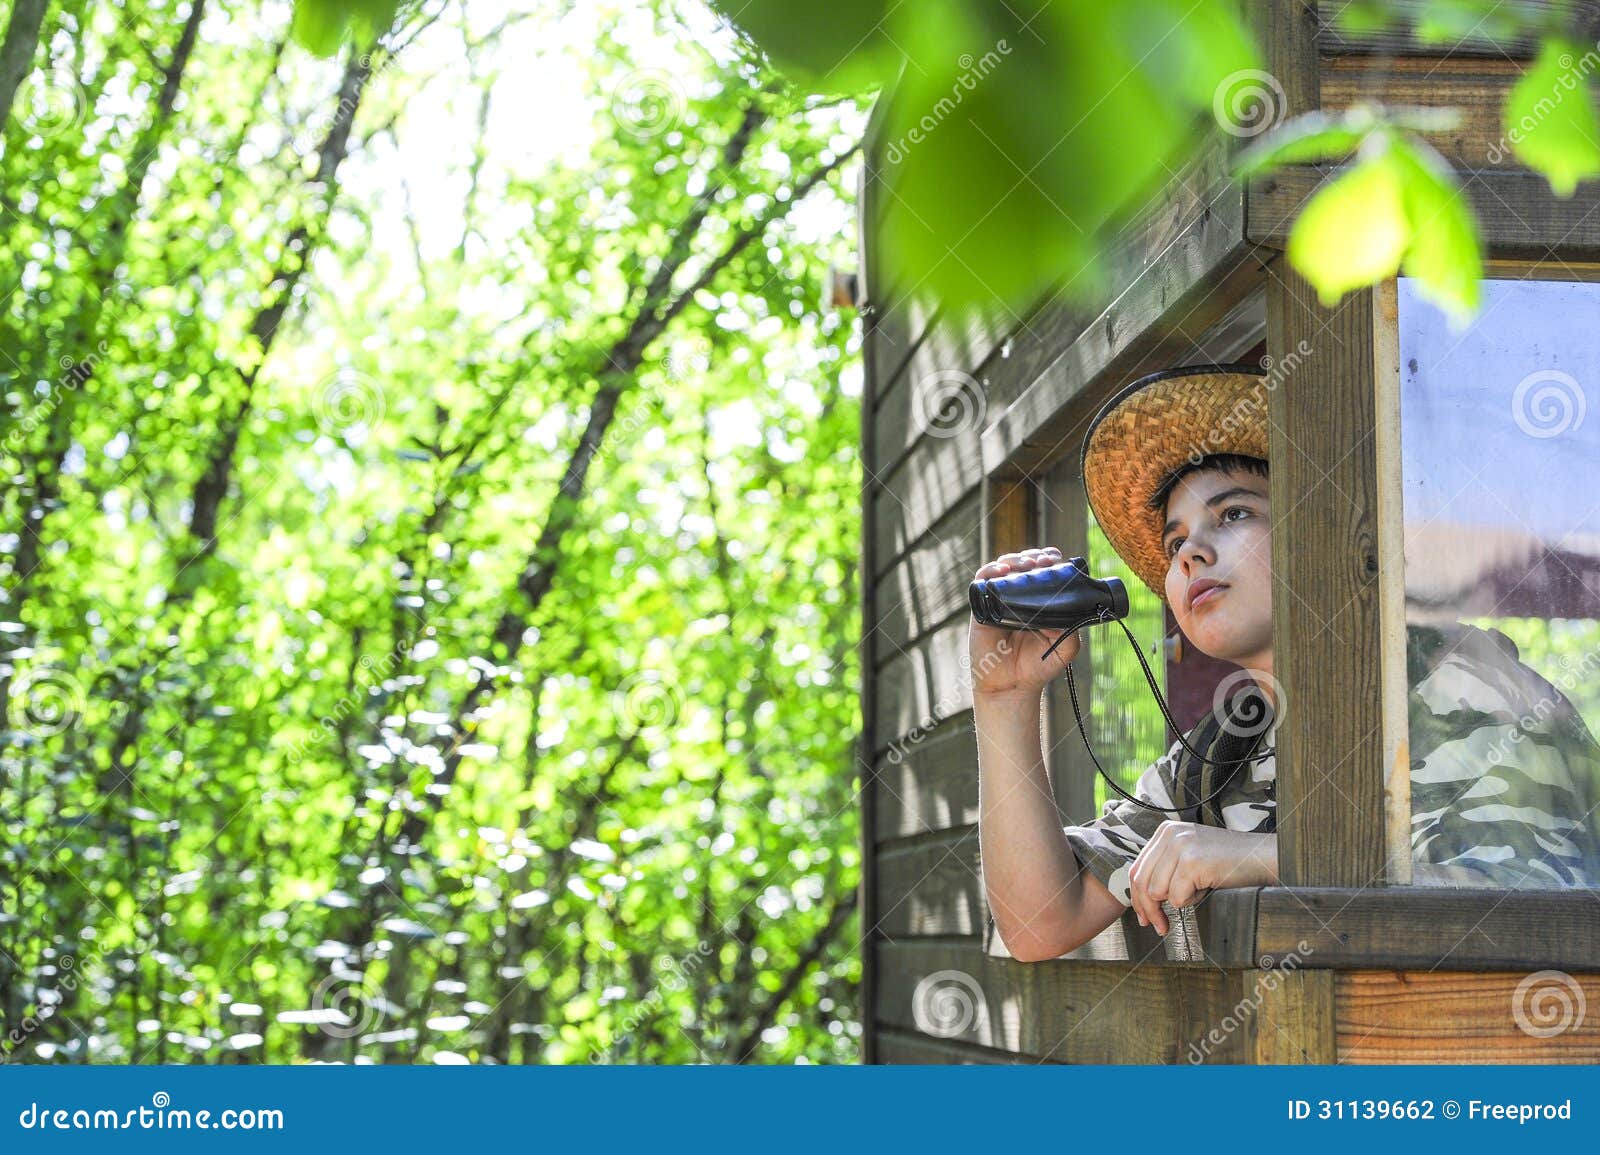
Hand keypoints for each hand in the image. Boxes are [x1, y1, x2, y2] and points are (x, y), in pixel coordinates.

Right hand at [968, 547, 1081, 697]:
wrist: (1013, 686)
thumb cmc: (1038, 666)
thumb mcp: (1066, 645)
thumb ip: (1074, 625)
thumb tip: (1072, 601)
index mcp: (1039, 601)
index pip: (1042, 571)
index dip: (1048, 560)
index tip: (1056, 559)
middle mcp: (1018, 597)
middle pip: (1022, 564)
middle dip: (1033, 557)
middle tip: (1044, 561)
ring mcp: (998, 601)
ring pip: (1002, 568)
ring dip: (1014, 560)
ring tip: (1027, 564)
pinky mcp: (981, 609)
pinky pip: (982, 583)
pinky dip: (990, 572)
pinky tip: (1002, 571)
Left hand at [1127, 825, 1277, 934]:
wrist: (1262, 858)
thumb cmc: (1228, 862)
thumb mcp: (1190, 856)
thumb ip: (1166, 868)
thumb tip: (1142, 898)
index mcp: (1165, 832)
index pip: (1137, 869)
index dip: (1138, 897)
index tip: (1144, 917)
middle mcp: (1170, 834)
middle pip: (1141, 881)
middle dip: (1148, 909)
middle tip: (1159, 927)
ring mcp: (1180, 846)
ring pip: (1156, 891)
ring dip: (1175, 903)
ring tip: (1196, 894)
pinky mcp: (1192, 862)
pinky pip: (1177, 896)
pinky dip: (1191, 901)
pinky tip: (1206, 889)